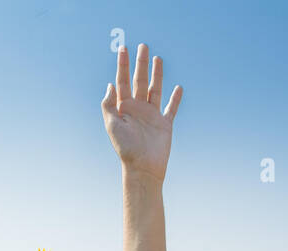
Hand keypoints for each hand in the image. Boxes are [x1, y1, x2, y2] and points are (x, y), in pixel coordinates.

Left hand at [102, 43, 182, 181]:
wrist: (143, 167)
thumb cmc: (126, 148)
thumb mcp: (112, 124)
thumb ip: (109, 104)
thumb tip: (109, 85)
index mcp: (123, 107)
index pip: (123, 81)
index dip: (123, 65)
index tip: (124, 49)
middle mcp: (137, 108)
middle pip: (139, 80)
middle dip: (140, 63)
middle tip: (143, 46)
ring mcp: (152, 115)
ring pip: (155, 89)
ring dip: (156, 74)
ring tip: (158, 58)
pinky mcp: (164, 124)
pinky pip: (171, 108)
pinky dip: (176, 98)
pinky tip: (178, 87)